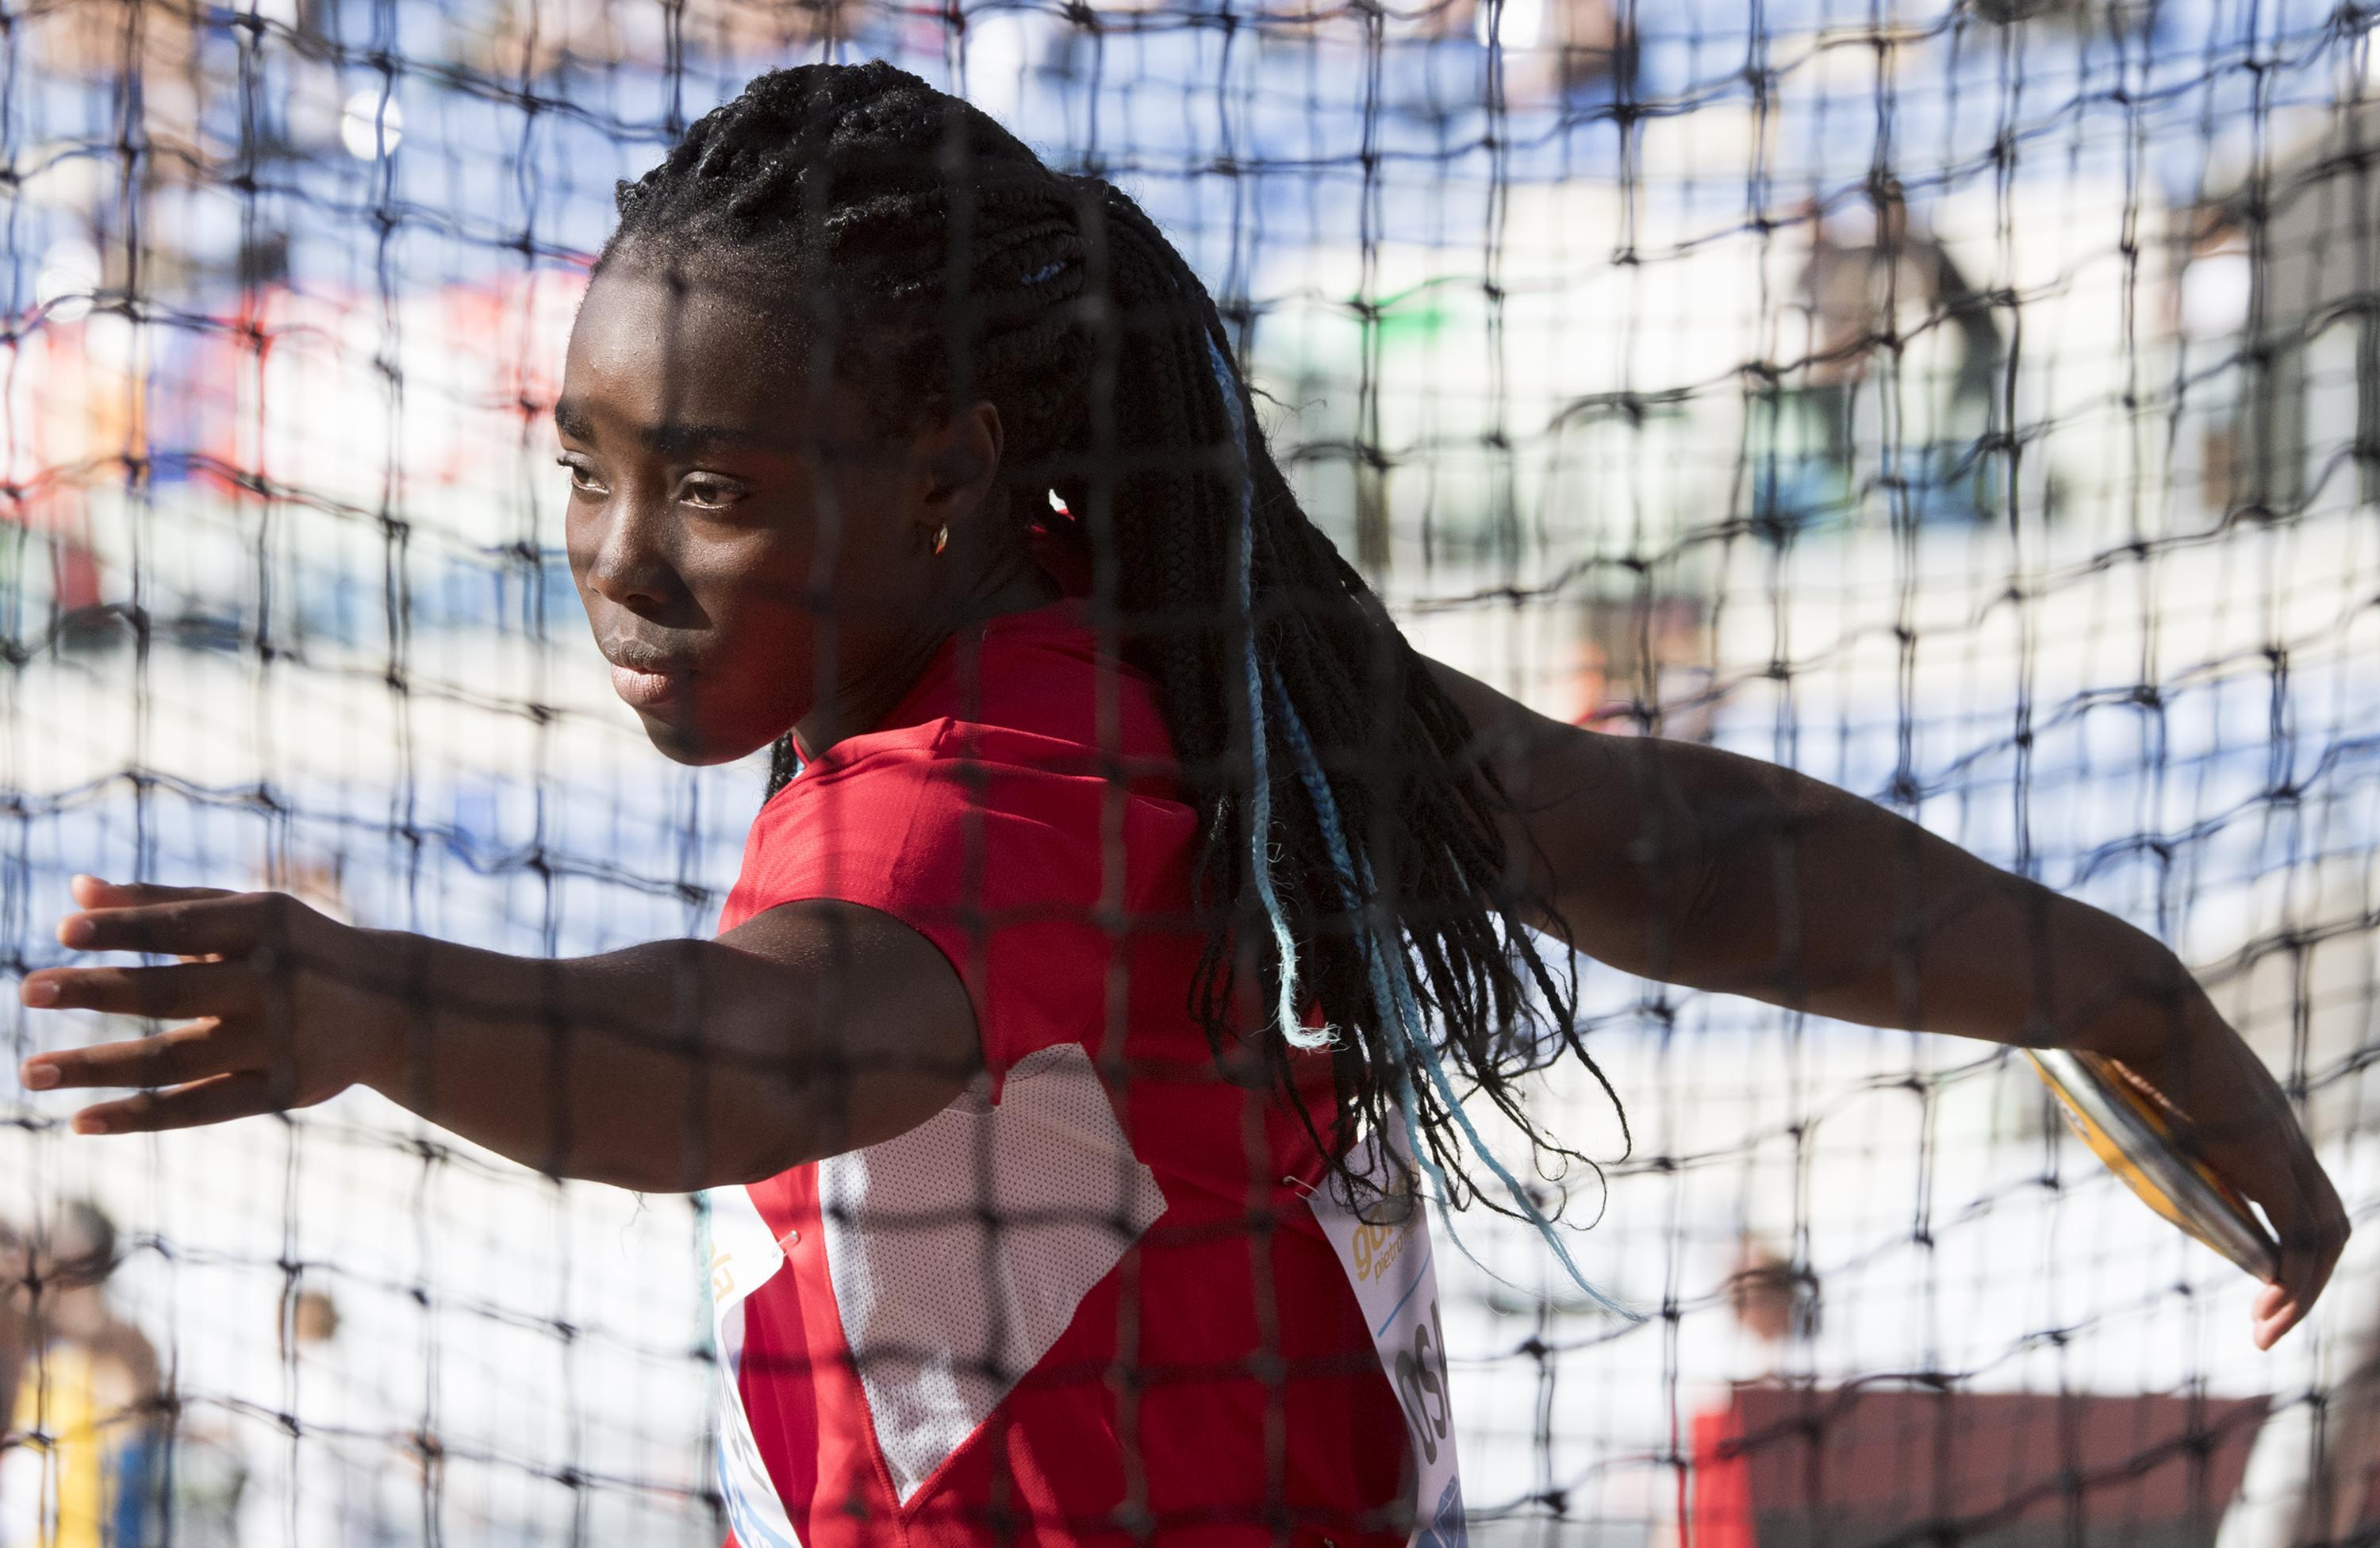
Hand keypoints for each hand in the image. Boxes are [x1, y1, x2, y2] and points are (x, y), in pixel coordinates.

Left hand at [16, 877, 393, 1134]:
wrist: (399, 1005)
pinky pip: (199, 1108)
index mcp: (268, 927)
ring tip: (29, 1071)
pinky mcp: (279, 1092)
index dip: (126, 928)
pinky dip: (139, 1117)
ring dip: (98, 1066)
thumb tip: (74, 891)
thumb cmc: (299, 948)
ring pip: (177, 1059)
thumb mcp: (248, 913)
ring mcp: (278, 1043)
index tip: (64, 931)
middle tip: (29, 988)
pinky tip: (80, 1122)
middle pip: (174, 991)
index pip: (186, 926)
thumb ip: (164, 904)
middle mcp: (276, 983)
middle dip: (100, 991)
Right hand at [2103, 999, 2351, 1349]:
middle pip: (2321, 1213)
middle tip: (2264, 1316)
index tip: (2251, 1268)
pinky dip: (2299, 1282)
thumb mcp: (2112, 1092)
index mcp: (2247, 1113)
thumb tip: (2078, 1117)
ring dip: (2306, 1289)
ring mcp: (2280, 1145)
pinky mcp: (2269, 1162)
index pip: (2287, 1181)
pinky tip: (2271, 1310)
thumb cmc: (2108, 1039)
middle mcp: (2278, 1130)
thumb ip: (2119, 1124)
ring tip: (2266, 1330)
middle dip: (2305, 1273)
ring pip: (2325, 1231)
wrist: (2132, 1001)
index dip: (2278, 1229)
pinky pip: (2305, 1238)